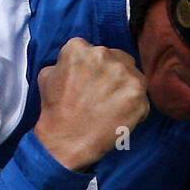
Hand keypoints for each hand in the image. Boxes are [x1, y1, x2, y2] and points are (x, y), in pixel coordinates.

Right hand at [33, 38, 149, 172]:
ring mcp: (123, 73)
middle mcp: (103, 54)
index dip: (96, 69)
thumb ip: (64, 62)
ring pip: (134, 77)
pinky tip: (121, 119)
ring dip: (127, 91)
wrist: (65, 142)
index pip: (95, 52)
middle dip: (114, 76)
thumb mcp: (46, 76)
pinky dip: (136, 110)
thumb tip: (77, 63)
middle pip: (119, 59)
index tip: (92, 83)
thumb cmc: (55, 112)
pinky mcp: (137, 93)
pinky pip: (143, 99)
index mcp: (79, 47)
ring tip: (113, 109)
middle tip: (105, 97)